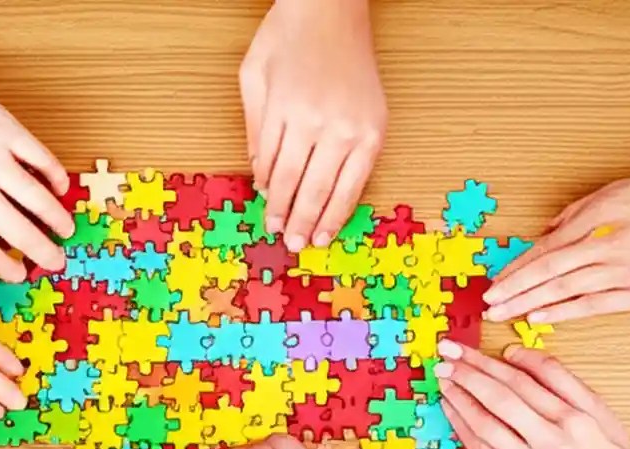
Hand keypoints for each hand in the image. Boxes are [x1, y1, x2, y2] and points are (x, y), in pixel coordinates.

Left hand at [0, 12, 73, 282]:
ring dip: (57, 219)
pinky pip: (42, 159)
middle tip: (55, 261)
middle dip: (43, 253)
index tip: (20, 275)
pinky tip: (60, 187)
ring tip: (66, 230)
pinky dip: (56, 176)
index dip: (7, 268)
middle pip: (19, 232)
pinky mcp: (8, 130)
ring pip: (38, 199)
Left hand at [241, 0, 386, 251]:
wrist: (331, 8)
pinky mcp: (376, 128)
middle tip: (289, 244)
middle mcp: (322, 124)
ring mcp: (353, 127)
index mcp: (288, 112)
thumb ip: (255, 130)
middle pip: (304, 187)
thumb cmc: (287, 37)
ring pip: (334, 188)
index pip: (277, 173)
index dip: (272, 203)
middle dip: (294, 220)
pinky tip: (337, 219)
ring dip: (320, 220)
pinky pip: (361, 176)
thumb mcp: (253, 78)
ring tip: (312, 242)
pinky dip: (347, 202)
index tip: (268, 222)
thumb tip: (262, 179)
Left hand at [435, 340, 629, 448]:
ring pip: (486, 420)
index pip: (535, 376)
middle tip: (449, 350)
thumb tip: (531, 361)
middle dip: (471, 368)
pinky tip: (450, 409)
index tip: (492, 348)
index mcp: (581, 420)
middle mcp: (554, 439)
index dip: (508, 358)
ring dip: (460, 394)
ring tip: (442, 375)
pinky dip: (462, 426)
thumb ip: (577, 391)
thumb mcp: (613, 427)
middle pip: (504, 393)